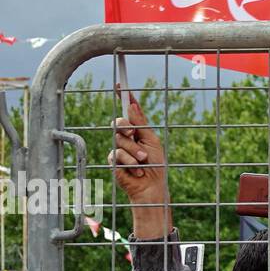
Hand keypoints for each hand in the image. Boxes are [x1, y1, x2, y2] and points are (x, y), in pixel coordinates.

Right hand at [110, 91, 171, 237]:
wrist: (151, 185)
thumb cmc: (156, 164)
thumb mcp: (152, 141)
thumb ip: (141, 124)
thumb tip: (132, 105)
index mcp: (138, 130)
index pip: (129, 112)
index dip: (124, 98)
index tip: (121, 85)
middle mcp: (127, 137)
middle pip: (119, 123)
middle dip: (127, 128)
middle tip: (136, 136)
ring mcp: (119, 148)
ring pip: (119, 139)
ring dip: (134, 151)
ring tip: (143, 161)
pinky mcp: (113, 161)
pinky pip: (116, 154)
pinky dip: (129, 161)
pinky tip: (137, 169)